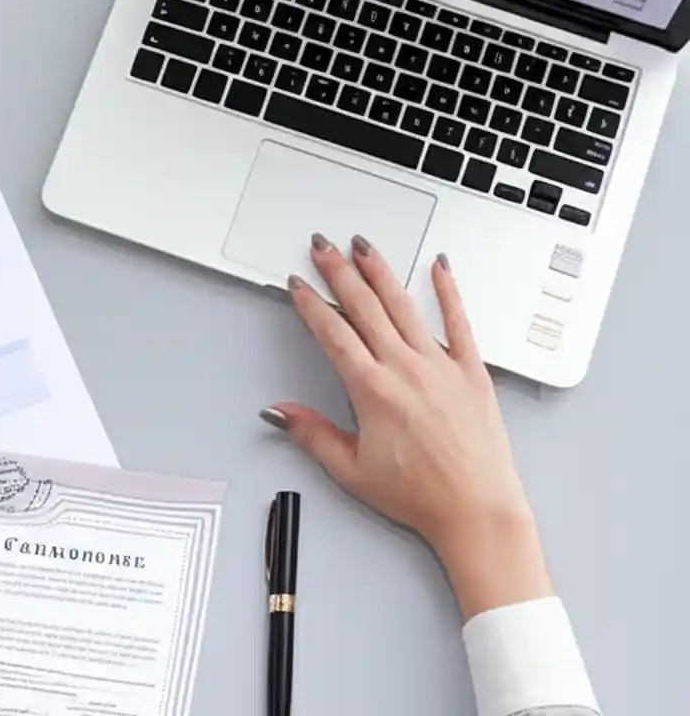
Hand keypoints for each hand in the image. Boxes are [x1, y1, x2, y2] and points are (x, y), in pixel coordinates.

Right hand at [261, 235, 551, 619]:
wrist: (476, 508)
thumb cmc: (419, 495)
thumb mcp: (351, 470)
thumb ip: (312, 434)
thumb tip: (279, 411)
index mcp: (372, 391)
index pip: (333, 334)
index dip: (311, 305)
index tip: (298, 284)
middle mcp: (405, 370)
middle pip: (364, 308)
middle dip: (338, 273)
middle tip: (322, 247)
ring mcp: (441, 366)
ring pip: (404, 306)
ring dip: (380, 272)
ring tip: (363, 246)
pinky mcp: (471, 372)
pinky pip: (459, 322)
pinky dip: (448, 291)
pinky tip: (439, 267)